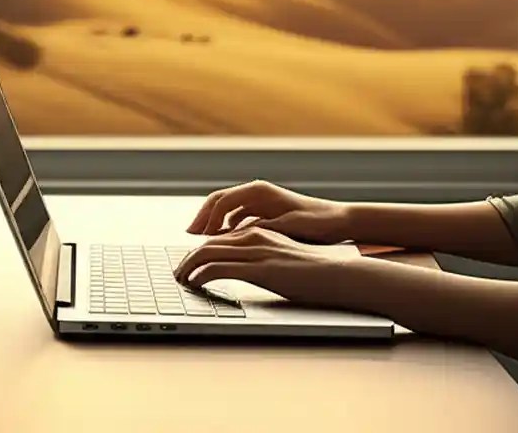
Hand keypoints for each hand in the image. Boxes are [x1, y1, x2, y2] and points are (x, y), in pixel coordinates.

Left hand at [173, 226, 353, 309]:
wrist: (339, 273)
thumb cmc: (317, 270)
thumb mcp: (286, 258)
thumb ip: (266, 259)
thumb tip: (254, 271)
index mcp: (261, 232)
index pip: (220, 237)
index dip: (201, 251)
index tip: (190, 263)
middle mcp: (254, 237)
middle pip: (208, 242)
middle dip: (188, 258)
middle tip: (178, 273)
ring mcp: (256, 251)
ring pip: (207, 252)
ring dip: (189, 266)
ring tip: (181, 280)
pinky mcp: (258, 268)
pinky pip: (218, 268)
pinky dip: (200, 275)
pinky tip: (195, 284)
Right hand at [186, 179, 356, 243]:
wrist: (340, 220)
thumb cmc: (317, 223)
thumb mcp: (284, 228)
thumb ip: (257, 230)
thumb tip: (232, 237)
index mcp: (259, 192)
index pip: (222, 201)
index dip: (206, 219)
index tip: (196, 236)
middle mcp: (257, 192)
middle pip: (219, 202)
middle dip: (203, 218)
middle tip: (190, 237)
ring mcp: (260, 201)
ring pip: (227, 210)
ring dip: (213, 224)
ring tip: (202, 241)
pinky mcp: (265, 211)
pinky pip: (238, 217)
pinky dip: (227, 228)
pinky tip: (224, 243)